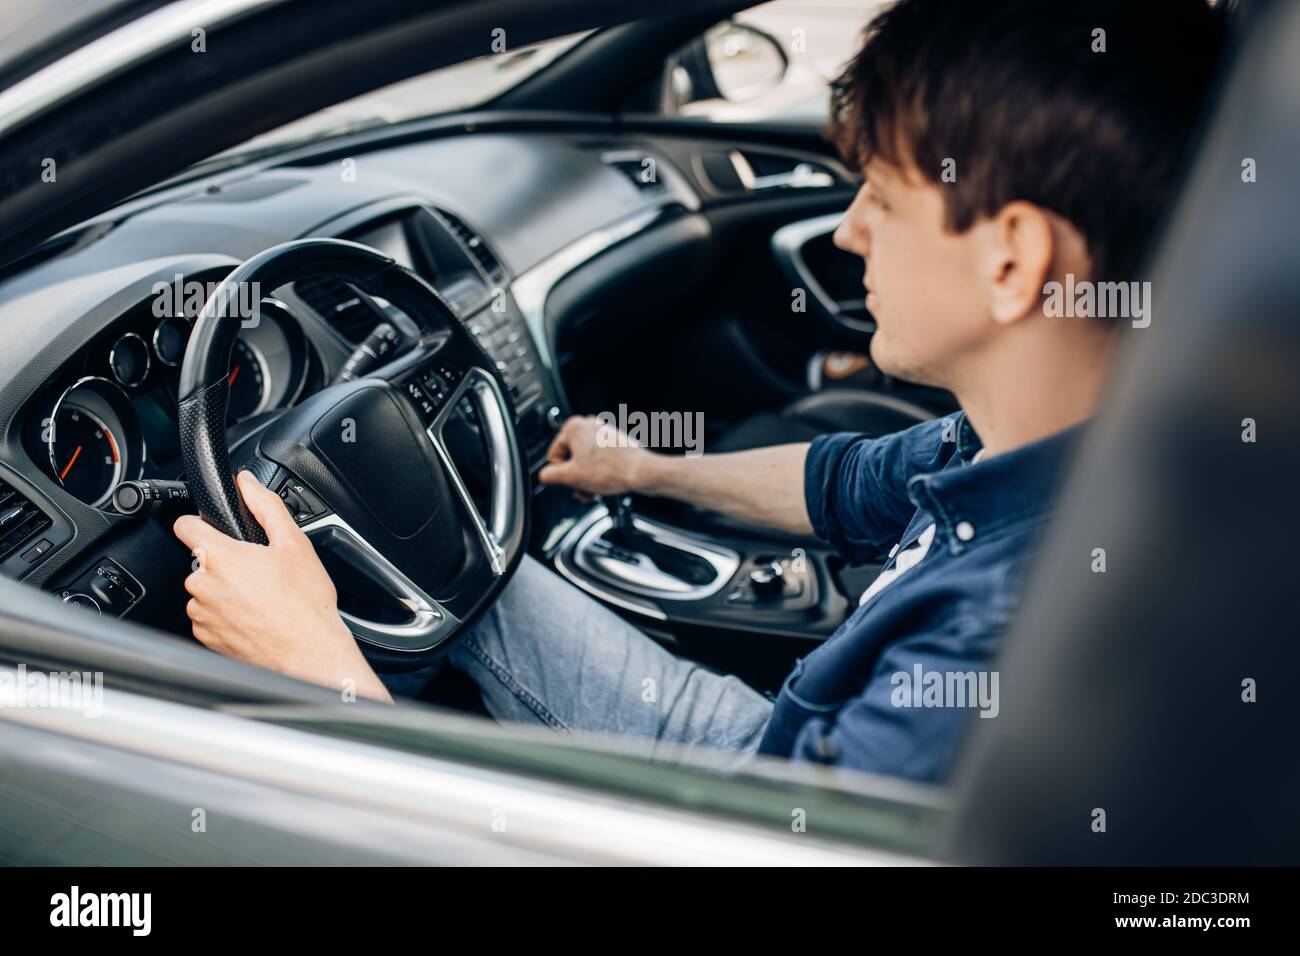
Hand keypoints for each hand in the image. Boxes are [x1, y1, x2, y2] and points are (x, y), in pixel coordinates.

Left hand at [173, 470, 390, 702]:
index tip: (214, 528)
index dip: (200, 521)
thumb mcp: (294, 544)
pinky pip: (208, 616)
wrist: (309, 653)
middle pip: (202, 560)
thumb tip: (247, 483)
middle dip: (226, 562)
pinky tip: (254, 617)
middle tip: (260, 572)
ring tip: (261, 598)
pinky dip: (226, 614)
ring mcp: (202, 613)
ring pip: (205, 589)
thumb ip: (265, 506)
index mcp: (220, 556)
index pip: (185, 525)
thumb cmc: (305, 604)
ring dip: (225, 590)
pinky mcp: (206, 637)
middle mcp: (203, 584)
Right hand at [537, 415, 651, 495]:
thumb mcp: (571, 476)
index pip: (554, 456)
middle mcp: (588, 424)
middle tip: (582, 489)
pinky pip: (598, 459)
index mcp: (574, 427)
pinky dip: (597, 472)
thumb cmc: (612, 470)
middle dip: (575, 478)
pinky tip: (603, 484)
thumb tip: (545, 475)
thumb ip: (550, 475)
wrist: (641, 473)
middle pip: (570, 458)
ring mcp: (602, 432)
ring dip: (585, 478)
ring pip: (584, 460)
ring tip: (593, 489)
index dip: (561, 474)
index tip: (571, 481)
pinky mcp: (614, 441)